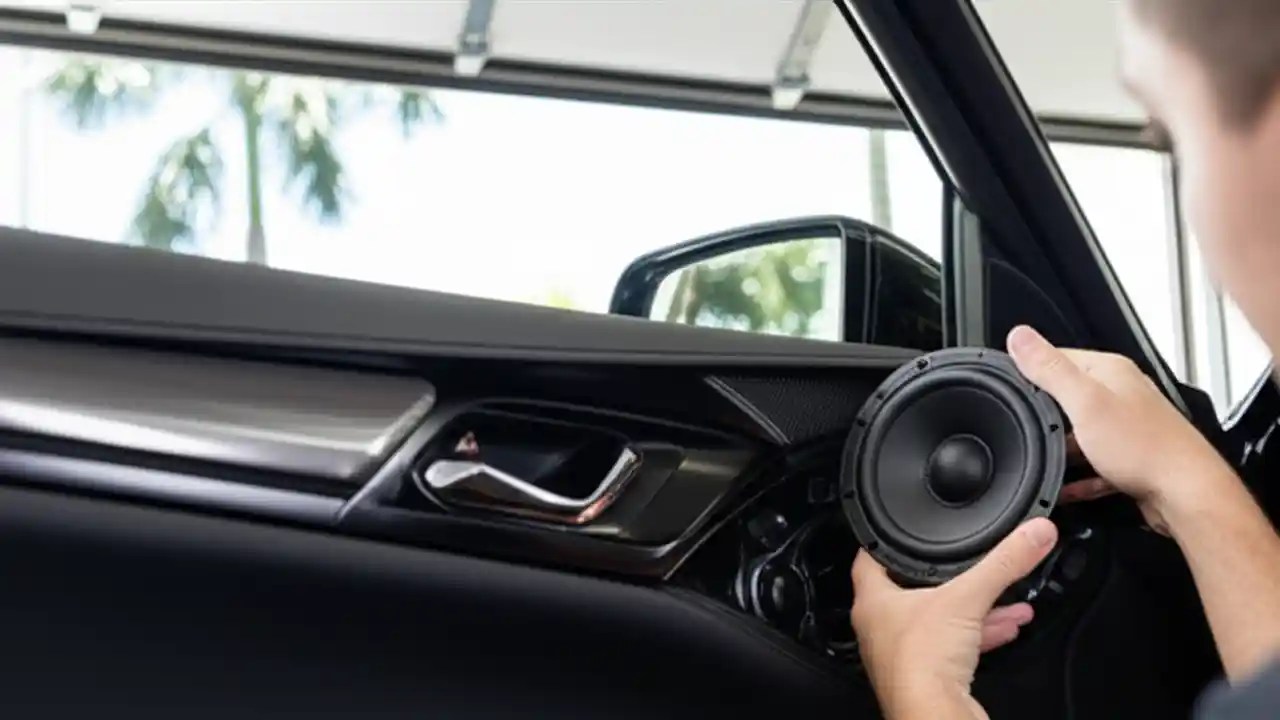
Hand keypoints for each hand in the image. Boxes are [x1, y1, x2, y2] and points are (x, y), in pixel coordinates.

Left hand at [851, 518, 1057, 718]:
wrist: (932, 717)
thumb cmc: (921, 664)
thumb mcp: (968, 598)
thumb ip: (1003, 563)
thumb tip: (1033, 533)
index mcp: (872, 602)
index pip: (871, 558)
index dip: (887, 542)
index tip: (902, 531)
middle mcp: (881, 629)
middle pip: (913, 591)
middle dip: (948, 579)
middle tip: (967, 566)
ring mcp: (902, 655)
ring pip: (939, 621)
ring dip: (972, 609)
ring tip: (1004, 598)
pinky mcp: (926, 678)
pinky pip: (953, 649)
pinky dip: (979, 636)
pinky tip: (1005, 628)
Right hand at [1006, 325, 1234, 532]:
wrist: (1186, 493)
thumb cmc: (1147, 448)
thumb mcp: (1085, 402)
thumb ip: (1049, 369)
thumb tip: (1020, 336)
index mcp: (1110, 372)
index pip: (1058, 357)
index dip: (1030, 370)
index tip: (1009, 385)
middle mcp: (1121, 394)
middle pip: (1068, 397)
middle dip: (1043, 414)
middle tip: (1023, 427)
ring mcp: (1127, 427)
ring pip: (1080, 432)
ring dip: (1060, 448)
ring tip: (1043, 460)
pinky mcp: (1131, 458)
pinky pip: (1094, 463)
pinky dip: (1078, 475)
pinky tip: (1066, 486)